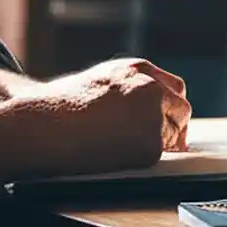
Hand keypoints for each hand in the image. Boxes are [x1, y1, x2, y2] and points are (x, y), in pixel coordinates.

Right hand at [24, 58, 192, 174]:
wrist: (44, 125)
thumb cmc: (62, 106)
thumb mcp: (100, 79)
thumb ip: (130, 85)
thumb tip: (153, 104)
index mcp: (139, 69)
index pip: (175, 87)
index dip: (171, 105)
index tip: (169, 117)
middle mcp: (151, 88)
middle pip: (182, 109)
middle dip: (175, 125)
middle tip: (164, 141)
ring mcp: (154, 116)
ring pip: (174, 134)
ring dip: (160, 142)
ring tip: (124, 145)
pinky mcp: (151, 145)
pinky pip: (160, 155)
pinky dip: (145, 157)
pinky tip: (120, 154)